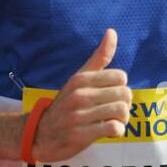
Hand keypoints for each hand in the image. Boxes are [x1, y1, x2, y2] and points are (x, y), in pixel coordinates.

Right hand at [30, 28, 131, 161]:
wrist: (41, 134)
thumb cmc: (67, 104)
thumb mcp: (79, 79)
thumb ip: (99, 57)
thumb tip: (112, 31)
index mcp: (81, 79)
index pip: (120, 77)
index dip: (120, 87)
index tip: (111, 95)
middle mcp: (79, 95)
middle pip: (124, 94)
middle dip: (125, 104)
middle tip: (115, 111)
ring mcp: (78, 115)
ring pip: (121, 111)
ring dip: (123, 119)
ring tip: (113, 121)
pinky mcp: (80, 135)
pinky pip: (113, 128)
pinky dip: (118, 131)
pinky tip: (110, 131)